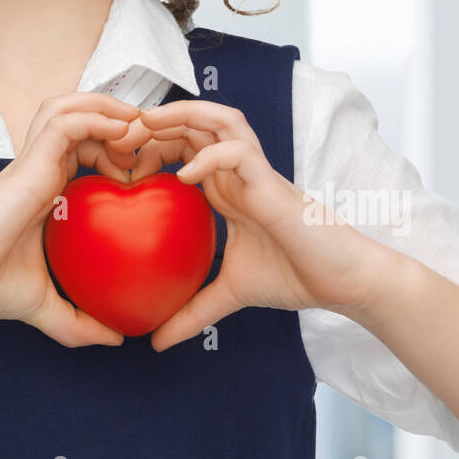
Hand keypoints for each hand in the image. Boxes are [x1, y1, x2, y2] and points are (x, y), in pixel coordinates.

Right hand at [0, 92, 154, 347]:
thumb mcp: (44, 306)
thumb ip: (79, 322)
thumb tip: (118, 338)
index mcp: (43, 191)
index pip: (84, 150)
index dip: (117, 152)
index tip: (145, 177)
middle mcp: (38, 169)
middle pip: (80, 118)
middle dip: (118, 120)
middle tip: (149, 145)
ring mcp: (31, 161)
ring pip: (69, 107)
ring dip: (106, 108)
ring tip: (136, 125)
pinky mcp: (28, 160)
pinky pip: (65, 122)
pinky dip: (96, 118)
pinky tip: (122, 133)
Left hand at [129, 99, 402, 351]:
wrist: (342, 282)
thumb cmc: (294, 276)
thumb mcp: (229, 294)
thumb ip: (192, 312)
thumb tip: (154, 343)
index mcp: (225, 187)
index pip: (182, 144)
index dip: (149, 144)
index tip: (116, 165)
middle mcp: (237, 171)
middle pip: (194, 121)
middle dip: (155, 119)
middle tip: (118, 135)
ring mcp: (256, 172)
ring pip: (220, 119)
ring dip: (182, 115)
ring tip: (148, 125)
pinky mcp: (273, 183)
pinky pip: (239, 153)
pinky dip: (211, 156)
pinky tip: (186, 176)